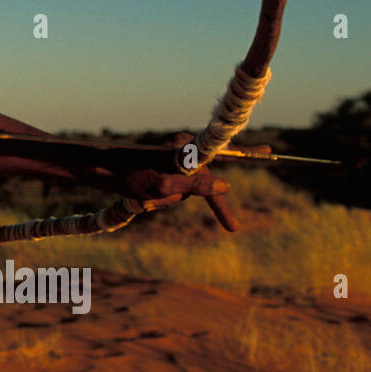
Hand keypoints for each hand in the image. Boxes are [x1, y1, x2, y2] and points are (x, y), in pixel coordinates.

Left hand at [86, 132, 272, 231]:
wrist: (99, 169)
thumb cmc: (129, 176)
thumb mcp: (162, 186)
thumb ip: (196, 186)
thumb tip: (226, 184)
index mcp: (186, 151)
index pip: (224, 153)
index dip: (248, 154)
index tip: (271, 151)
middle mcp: (183, 152)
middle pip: (203, 183)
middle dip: (191, 200)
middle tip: (215, 221)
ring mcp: (174, 161)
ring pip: (186, 190)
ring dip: (169, 199)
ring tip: (145, 196)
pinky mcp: (164, 169)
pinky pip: (173, 192)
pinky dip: (161, 199)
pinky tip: (141, 196)